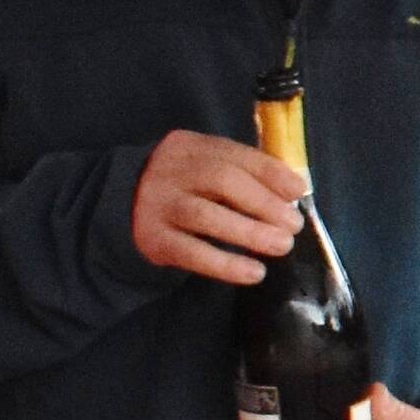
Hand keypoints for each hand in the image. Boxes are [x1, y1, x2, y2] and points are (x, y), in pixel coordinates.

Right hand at [135, 130, 311, 284]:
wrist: (121, 206)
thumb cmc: (183, 186)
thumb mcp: (205, 166)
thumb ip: (243, 172)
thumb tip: (293, 190)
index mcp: (189, 147)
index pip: (234, 154)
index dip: (270, 172)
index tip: (298, 191)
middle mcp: (171, 171)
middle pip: (221, 181)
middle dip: (264, 203)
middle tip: (293, 225)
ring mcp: (158, 204)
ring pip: (206, 216)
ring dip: (250, 232)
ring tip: (281, 246)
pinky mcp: (153, 239)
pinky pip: (191, 253)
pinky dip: (226, 264)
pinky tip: (254, 272)